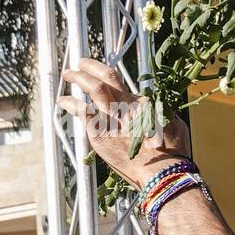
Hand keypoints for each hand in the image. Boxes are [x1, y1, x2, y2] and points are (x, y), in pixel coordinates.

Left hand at [57, 58, 191, 187]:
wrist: (161, 172)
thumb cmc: (171, 152)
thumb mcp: (173, 125)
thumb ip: (158, 114)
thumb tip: (153, 108)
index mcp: (142, 104)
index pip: (122, 83)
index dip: (106, 74)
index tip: (100, 72)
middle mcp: (126, 105)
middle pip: (107, 77)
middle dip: (91, 66)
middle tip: (80, 62)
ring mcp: (112, 117)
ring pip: (94, 89)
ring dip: (79, 78)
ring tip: (69, 74)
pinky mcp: (100, 131)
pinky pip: (82, 111)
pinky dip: (70, 103)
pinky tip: (62, 101)